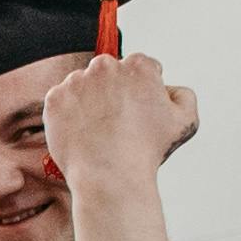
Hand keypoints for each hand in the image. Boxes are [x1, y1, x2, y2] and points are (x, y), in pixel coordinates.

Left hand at [37, 53, 196, 189]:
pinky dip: (69, 115)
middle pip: (110, 74)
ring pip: (84, 86)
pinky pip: (62, 102)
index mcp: (138, 65)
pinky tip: (81, 132)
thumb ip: (183, 95)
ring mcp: (77, 81)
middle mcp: (106, 65)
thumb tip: (167, 88)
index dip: (143, 92)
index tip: (139, 113)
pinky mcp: (55, 98)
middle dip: (114, 92)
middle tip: (118, 122)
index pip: (140, 69)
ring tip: (99, 131)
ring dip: (90, 101)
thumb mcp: (186, 120)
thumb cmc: (148, 151)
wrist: (109, 175)